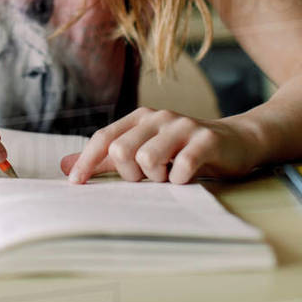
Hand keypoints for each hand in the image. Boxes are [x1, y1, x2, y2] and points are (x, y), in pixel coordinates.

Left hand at [61, 107, 265, 183]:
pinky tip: (186, 177)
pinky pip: (181, 167)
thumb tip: (65, 166)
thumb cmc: (184, 150)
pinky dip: (179, 180)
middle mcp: (158, 117)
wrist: (236, 142)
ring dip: (155, 178)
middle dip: (130, 174)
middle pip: (122, 150)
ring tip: (169, 175)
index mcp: (139, 119)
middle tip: (149, 178)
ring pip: (147, 158)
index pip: (104, 137)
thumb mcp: (144, 151)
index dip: (86, 161)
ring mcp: (182, 126)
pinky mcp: (206, 139)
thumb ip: (108, 159)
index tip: (75, 184)